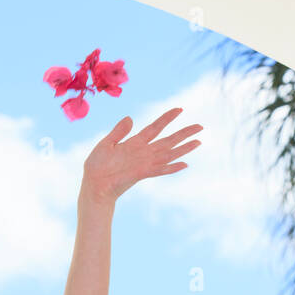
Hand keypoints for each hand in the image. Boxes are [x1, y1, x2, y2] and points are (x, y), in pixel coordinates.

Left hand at [81, 108, 202, 204]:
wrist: (93, 184)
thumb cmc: (97, 166)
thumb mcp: (106, 143)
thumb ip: (119, 131)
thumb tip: (130, 118)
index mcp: (135, 143)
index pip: (155, 127)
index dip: (167, 118)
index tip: (180, 109)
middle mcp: (143, 153)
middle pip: (168, 140)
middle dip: (184, 133)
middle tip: (200, 126)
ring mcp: (144, 163)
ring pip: (168, 154)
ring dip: (183, 148)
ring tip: (198, 142)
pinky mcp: (140, 174)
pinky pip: (159, 170)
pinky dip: (171, 167)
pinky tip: (184, 164)